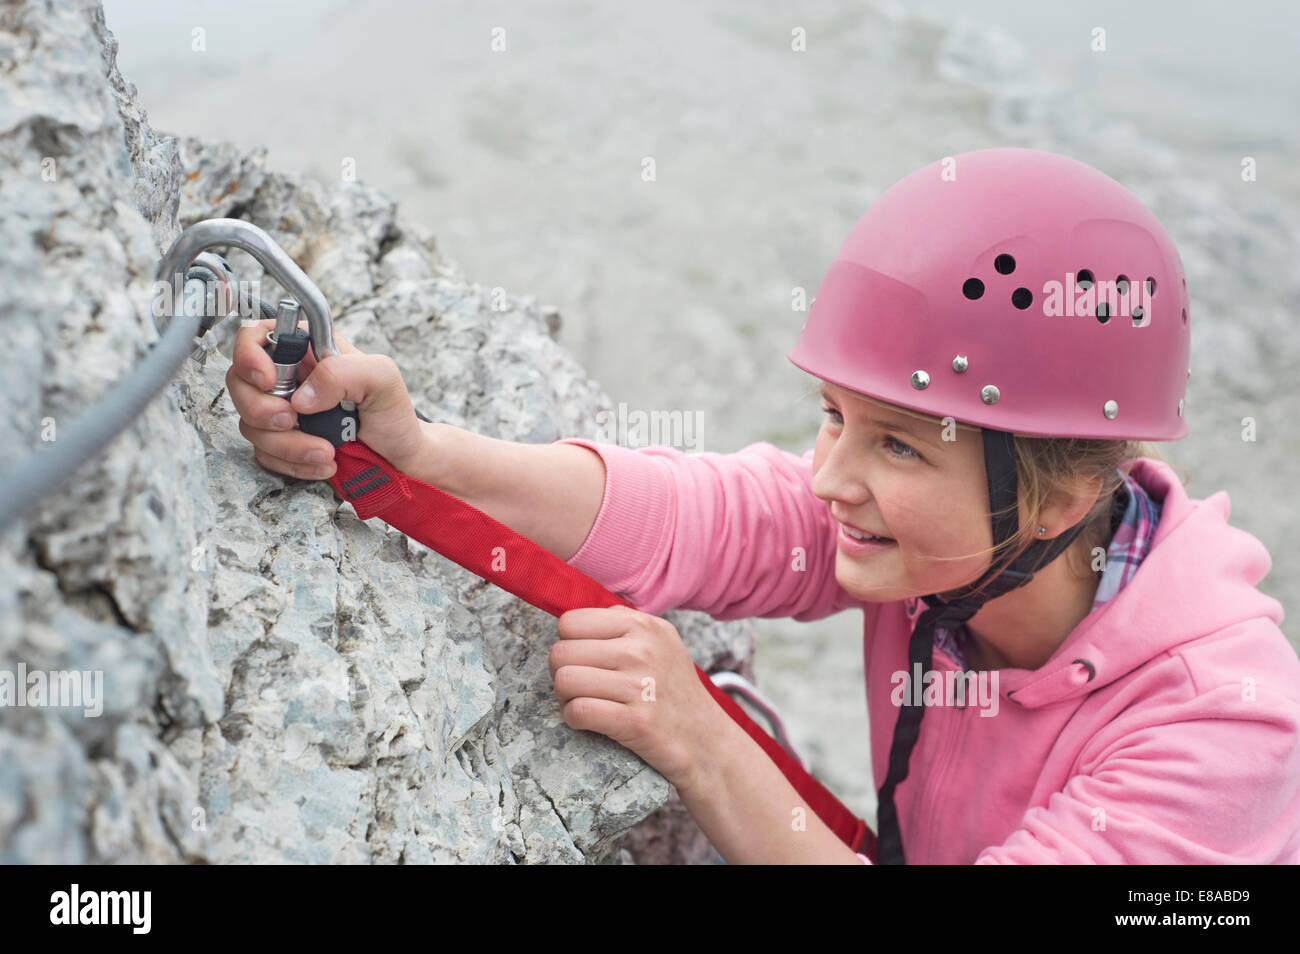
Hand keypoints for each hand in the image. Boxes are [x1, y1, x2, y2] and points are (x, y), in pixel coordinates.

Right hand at [225, 318, 426, 477]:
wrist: (399, 457)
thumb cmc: (392, 412)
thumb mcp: (381, 378)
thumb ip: (341, 373)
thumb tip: (301, 397)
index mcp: (307, 349)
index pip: (255, 336)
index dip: (249, 356)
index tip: (268, 380)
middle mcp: (288, 377)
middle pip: (239, 383)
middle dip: (262, 409)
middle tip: (295, 421)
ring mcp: (281, 411)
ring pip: (250, 424)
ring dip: (287, 444)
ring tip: (327, 451)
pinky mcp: (281, 444)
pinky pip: (265, 454)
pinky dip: (293, 463)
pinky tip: (324, 463)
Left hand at [549, 605, 722, 789]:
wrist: (706, 740)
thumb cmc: (673, 690)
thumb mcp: (661, 641)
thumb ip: (622, 622)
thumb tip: (575, 618)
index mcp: (644, 626)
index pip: (570, 622)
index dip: (568, 643)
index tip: (583, 659)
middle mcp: (642, 651)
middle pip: (561, 652)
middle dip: (561, 673)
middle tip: (581, 686)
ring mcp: (639, 686)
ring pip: (564, 681)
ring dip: (565, 698)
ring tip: (583, 701)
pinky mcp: (635, 722)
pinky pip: (577, 711)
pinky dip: (573, 719)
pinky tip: (590, 720)